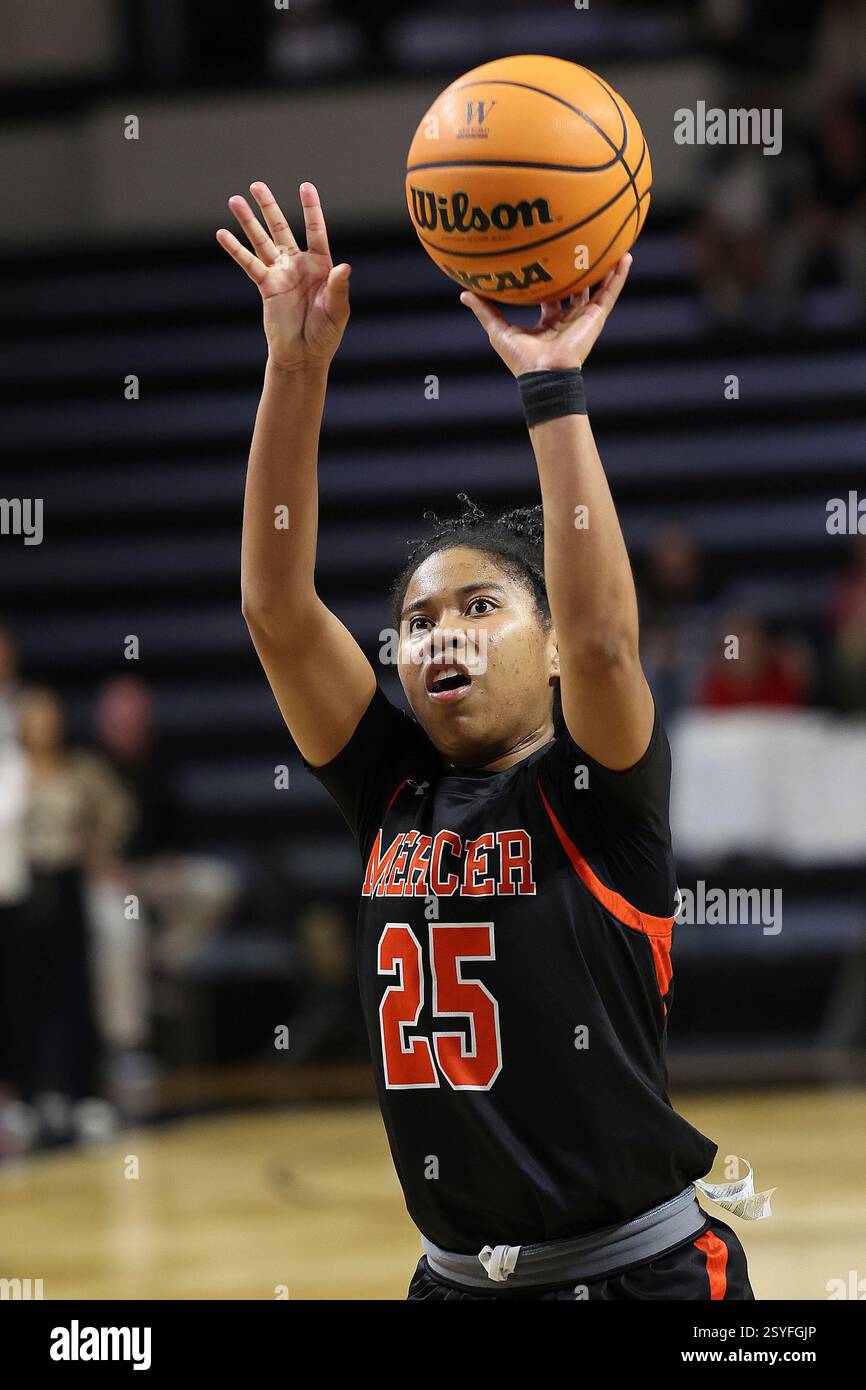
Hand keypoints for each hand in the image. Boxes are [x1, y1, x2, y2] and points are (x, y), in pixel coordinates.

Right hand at [216, 181, 350, 371]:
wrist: (304, 356)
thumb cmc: (326, 334)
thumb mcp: (337, 310)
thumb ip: (339, 287)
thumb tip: (344, 266)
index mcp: (321, 266)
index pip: (316, 231)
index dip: (310, 209)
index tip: (304, 186)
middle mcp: (298, 265)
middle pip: (281, 229)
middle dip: (269, 207)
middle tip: (256, 185)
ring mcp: (280, 274)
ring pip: (261, 242)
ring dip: (248, 222)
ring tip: (235, 200)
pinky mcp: (266, 287)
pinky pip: (249, 264)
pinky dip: (235, 250)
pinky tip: (222, 234)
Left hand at [459, 254, 631, 376]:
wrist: (544, 375)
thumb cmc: (521, 359)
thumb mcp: (499, 329)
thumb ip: (485, 310)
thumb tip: (464, 292)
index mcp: (549, 322)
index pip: (552, 296)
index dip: (551, 278)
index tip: (549, 258)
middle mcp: (568, 318)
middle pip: (576, 288)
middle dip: (579, 269)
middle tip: (580, 244)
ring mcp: (583, 317)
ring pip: (597, 287)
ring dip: (604, 267)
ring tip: (611, 243)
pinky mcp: (596, 318)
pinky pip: (610, 293)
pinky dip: (619, 276)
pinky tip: (625, 256)